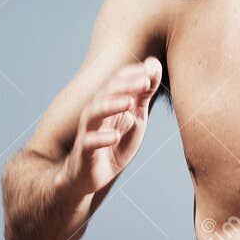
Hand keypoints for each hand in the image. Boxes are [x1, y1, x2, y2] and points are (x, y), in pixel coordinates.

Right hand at [64, 56, 162, 193]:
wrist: (89, 176)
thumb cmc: (113, 144)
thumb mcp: (135, 118)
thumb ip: (143, 94)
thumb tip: (155, 63)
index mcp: (109, 102)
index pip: (118, 81)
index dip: (134, 74)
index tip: (153, 70)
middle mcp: (96, 113)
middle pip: (107, 92)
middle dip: (127, 86)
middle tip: (145, 82)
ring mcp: (89, 131)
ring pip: (95, 112)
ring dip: (112, 105)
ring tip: (129, 103)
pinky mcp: (84, 153)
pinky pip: (89, 142)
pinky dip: (101, 138)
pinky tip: (115, 136)